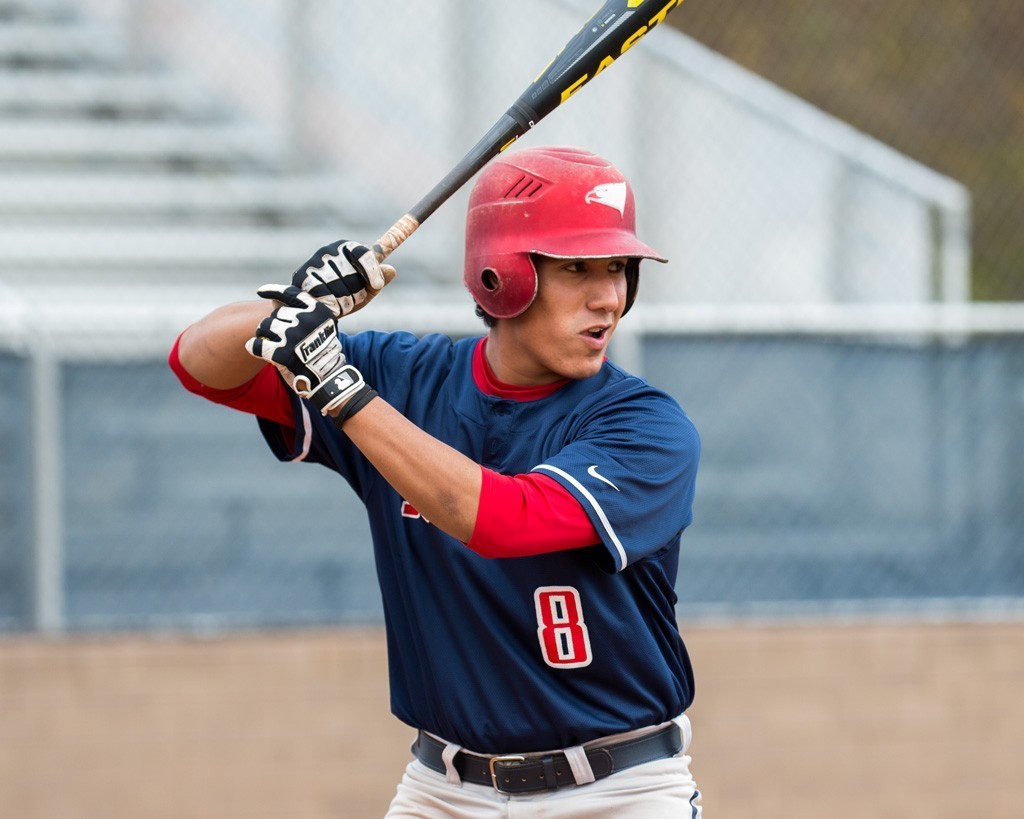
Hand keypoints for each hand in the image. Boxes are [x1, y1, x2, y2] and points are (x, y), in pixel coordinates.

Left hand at [245, 284, 367, 414]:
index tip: (261, 291)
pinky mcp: (281, 354)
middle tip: (277, 335)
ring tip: (270, 342)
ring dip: (264, 334)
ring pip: (265, 326)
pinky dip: (253, 346)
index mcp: (316, 311)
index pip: (289, 294)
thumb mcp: (323, 326)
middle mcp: (304, 320)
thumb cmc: (324, 351)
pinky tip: (252, 347)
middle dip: (273, 323)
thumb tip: (274, 302)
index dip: (273, 291)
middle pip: (275, 314)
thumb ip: (305, 313)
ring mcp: (292, 336)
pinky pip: (258, 345)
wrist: (329, 378)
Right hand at [291, 240, 393, 317]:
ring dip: (345, 302)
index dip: (372, 270)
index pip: (363, 253)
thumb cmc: (342, 296)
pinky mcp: (302, 279)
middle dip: (356, 293)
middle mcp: (328, 251)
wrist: (312, 308)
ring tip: (338, 303)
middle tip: (351, 297)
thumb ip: (377, 281)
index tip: (377, 285)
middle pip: (353, 275)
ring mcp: (314, 264)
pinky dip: (333, 307)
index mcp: (345, 248)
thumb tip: (391, 270)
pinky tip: (328, 307)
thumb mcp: (364, 290)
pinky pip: (327, 297)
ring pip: (340, 288)